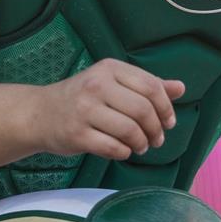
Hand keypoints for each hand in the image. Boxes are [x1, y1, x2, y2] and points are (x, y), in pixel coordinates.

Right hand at [32, 59, 185, 160]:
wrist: (39, 114)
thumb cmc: (83, 98)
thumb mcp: (113, 83)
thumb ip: (146, 85)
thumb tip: (181, 88)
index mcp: (109, 69)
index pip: (151, 87)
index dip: (166, 107)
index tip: (169, 122)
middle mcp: (97, 86)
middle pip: (143, 109)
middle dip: (156, 129)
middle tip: (157, 140)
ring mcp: (85, 110)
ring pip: (130, 130)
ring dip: (142, 143)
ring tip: (141, 146)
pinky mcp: (76, 134)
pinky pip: (113, 147)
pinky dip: (124, 152)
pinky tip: (123, 151)